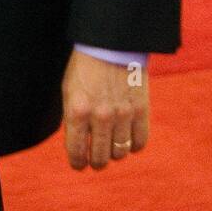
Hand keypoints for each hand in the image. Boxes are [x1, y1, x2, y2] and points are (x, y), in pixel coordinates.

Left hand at [62, 49, 149, 169]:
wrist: (111, 46)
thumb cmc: (85, 68)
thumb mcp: (69, 92)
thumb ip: (73, 119)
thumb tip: (78, 144)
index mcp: (77, 111)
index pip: (76, 151)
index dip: (77, 163)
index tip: (79, 164)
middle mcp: (100, 117)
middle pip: (100, 157)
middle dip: (96, 162)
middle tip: (95, 161)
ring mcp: (123, 115)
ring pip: (120, 153)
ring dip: (114, 154)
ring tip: (111, 147)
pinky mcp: (141, 111)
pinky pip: (140, 143)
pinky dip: (134, 146)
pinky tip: (128, 140)